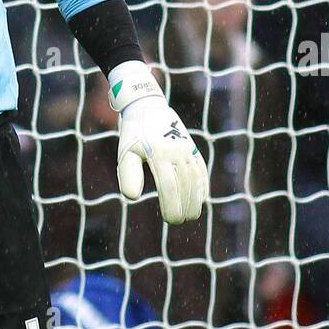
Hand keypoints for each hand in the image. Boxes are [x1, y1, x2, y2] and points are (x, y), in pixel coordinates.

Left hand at [108, 61, 207, 224]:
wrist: (148, 106)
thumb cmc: (133, 134)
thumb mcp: (125, 153)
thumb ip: (128, 175)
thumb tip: (133, 198)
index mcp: (159, 154)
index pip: (169, 187)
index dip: (172, 206)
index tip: (170, 221)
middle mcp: (177, 152)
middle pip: (186, 186)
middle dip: (184, 207)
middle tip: (179, 221)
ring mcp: (188, 149)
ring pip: (196, 179)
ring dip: (196, 199)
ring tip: (191, 216)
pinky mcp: (193, 148)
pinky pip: (201, 169)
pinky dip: (203, 185)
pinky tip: (201, 199)